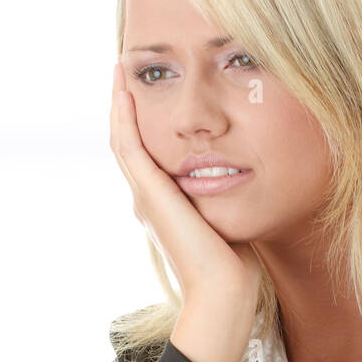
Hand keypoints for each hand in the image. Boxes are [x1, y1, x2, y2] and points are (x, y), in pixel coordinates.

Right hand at [110, 61, 261, 361]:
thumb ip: (225, 197)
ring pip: (122, 140)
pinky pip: (129, 146)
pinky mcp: (149, 195)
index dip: (144, 124)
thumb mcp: (228, 219)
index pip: (147, 156)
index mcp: (164, 207)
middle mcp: (147, 201)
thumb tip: (241, 178)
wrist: (224, 290)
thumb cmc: (235, 265)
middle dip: (126, 107)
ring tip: (121, 70)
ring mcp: (144, 198)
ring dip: (120, 104)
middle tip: (125, 70)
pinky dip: (124, 117)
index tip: (147, 92)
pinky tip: (125, 90)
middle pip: (129, 143)